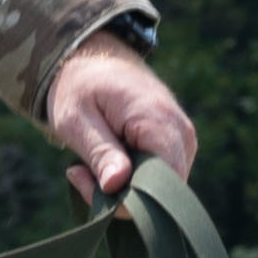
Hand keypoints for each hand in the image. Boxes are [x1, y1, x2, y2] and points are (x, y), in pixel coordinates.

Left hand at [44, 33, 196, 207]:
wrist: (93, 60)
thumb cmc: (80, 87)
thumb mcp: (75, 118)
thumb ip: (100, 152)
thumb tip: (117, 186)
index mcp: (159, 121)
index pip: (161, 184)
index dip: (124, 197)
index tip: (82, 177)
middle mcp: (182, 134)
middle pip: (161, 191)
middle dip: (116, 193)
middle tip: (77, 171)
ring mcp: (182, 141)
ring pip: (157, 189)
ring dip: (119, 187)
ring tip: (86, 163)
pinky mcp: (175, 148)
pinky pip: (155, 179)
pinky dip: (126, 179)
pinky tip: (103, 160)